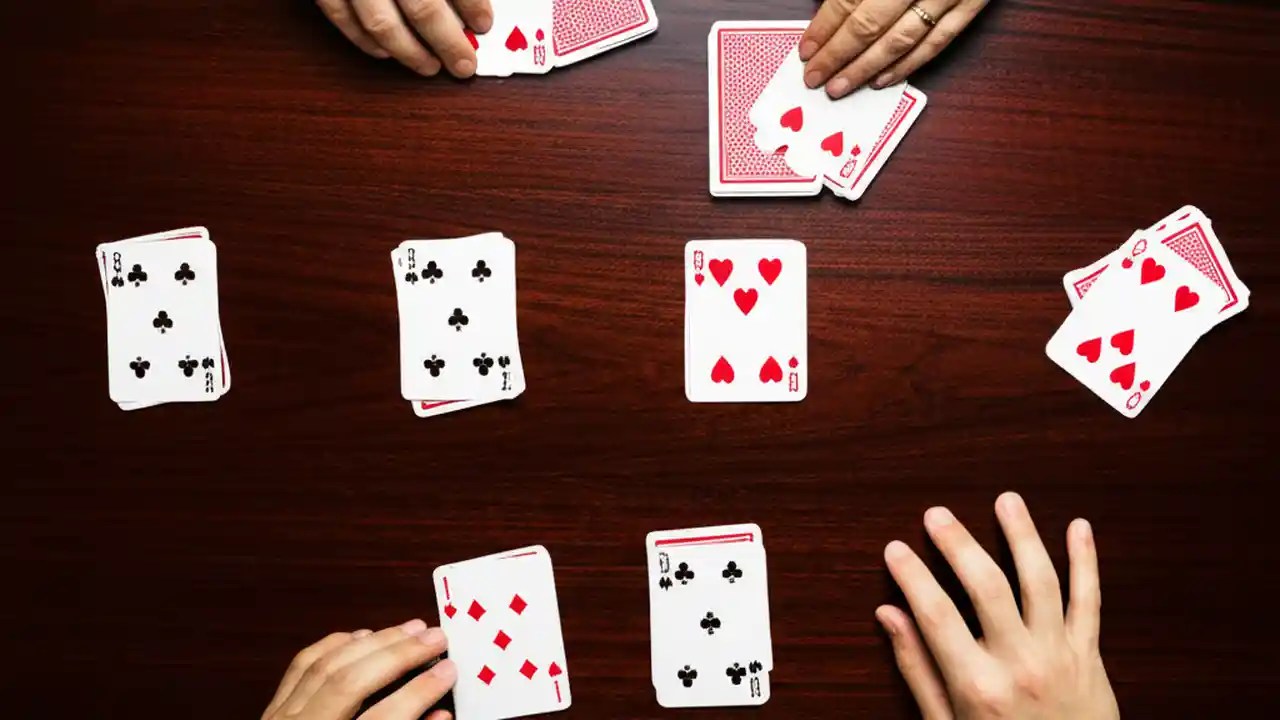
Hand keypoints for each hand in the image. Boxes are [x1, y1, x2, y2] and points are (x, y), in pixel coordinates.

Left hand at [262, 619, 455, 719]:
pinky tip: (362, 634)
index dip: (418, 693)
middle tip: (437, 638)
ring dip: (373, 641)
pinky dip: (334, 644)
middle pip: (351, 683)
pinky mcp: (272, 711)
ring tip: (410, 628)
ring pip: (327, 666)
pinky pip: (302, 665)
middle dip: (398, 655)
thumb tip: (440, 715)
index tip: (449, 672)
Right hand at [316, 0, 493, 77]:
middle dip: (448, 41)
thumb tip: (470, 4)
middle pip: (423, 7)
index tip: (484, 24)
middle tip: (464, 64)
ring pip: (381, 23)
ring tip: (430, 66)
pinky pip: (340, 17)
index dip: (473, 5)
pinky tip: (385, 53)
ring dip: (409, 51)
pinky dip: (364, 41)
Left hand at [800, 0, 987, 97]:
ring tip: (841, 87)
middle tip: (816, 79)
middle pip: (871, 25)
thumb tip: (826, 3)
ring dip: (868, 68)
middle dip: (839, 56)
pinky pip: (938, 41)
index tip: (807, 51)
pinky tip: (884, 79)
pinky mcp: (974, 2)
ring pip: (902, 40)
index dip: (824, 28)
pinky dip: (909, 64)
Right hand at [876, 492, 1119, 719]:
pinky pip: (1090, 601)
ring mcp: (1060, 657)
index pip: (936, 613)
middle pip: (987, 586)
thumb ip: (917, 669)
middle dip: (958, 544)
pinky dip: (1087, 562)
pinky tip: (1079, 528)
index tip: (895, 549)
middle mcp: (1020, 664)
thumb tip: (888, 616)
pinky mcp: (1090, 658)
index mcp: (978, 685)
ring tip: (1006, 500)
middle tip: (937, 514)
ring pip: (1041, 581)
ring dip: (1023, 535)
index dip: (912, 576)